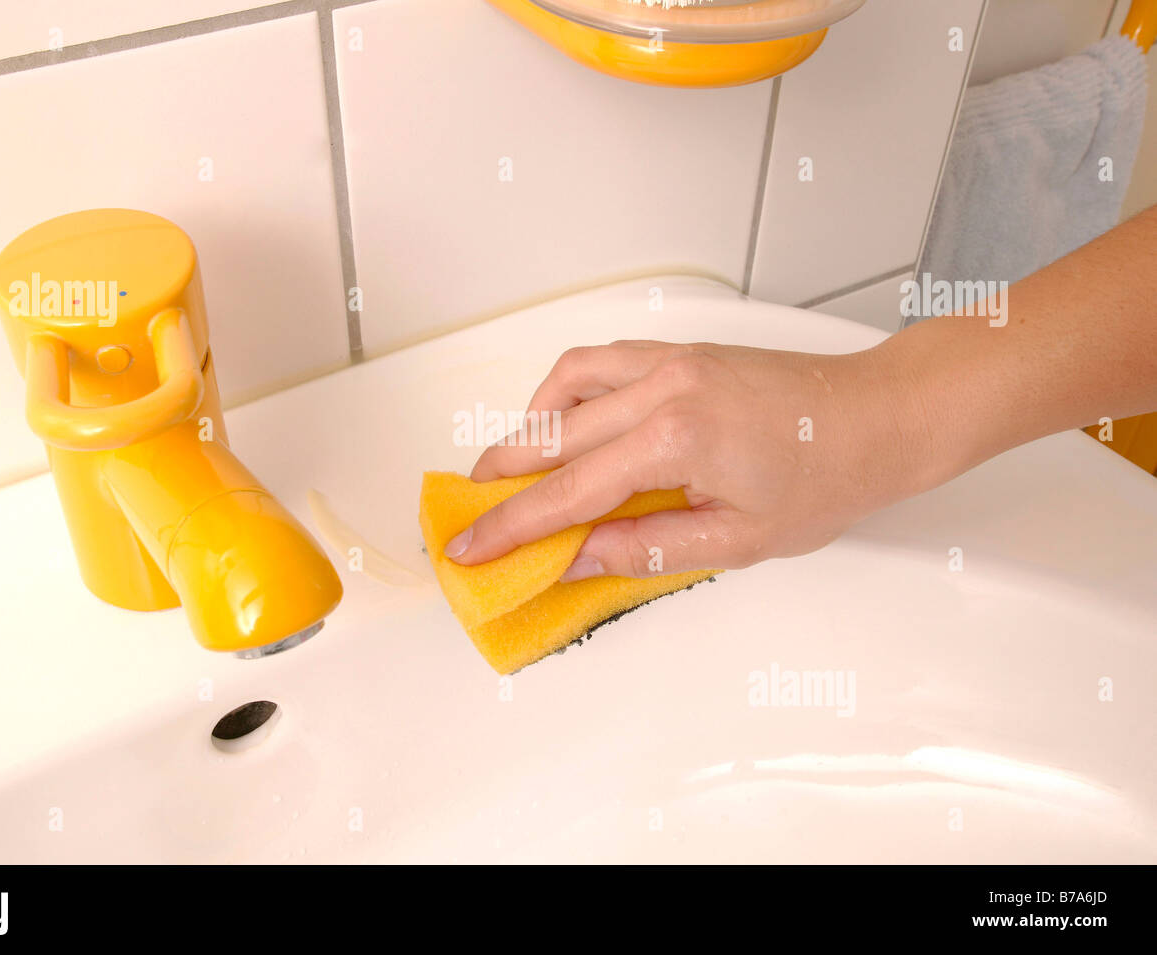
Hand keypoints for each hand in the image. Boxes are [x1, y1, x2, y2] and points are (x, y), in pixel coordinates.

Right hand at [444, 340, 929, 578]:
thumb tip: (576, 557)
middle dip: (501, 480)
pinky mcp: (678, 349)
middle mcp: (663, 386)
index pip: (569, 491)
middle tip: (469, 515)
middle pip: (552, 436)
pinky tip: (564, 425)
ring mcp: (668, 359)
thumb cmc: (826, 478)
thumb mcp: (736, 540)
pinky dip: (566, 393)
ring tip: (512, 472)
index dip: (511, 525)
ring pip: (565, 385)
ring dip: (528, 429)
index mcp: (678, 438)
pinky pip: (599, 362)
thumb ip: (645, 547)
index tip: (467, 548)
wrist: (878, 417)